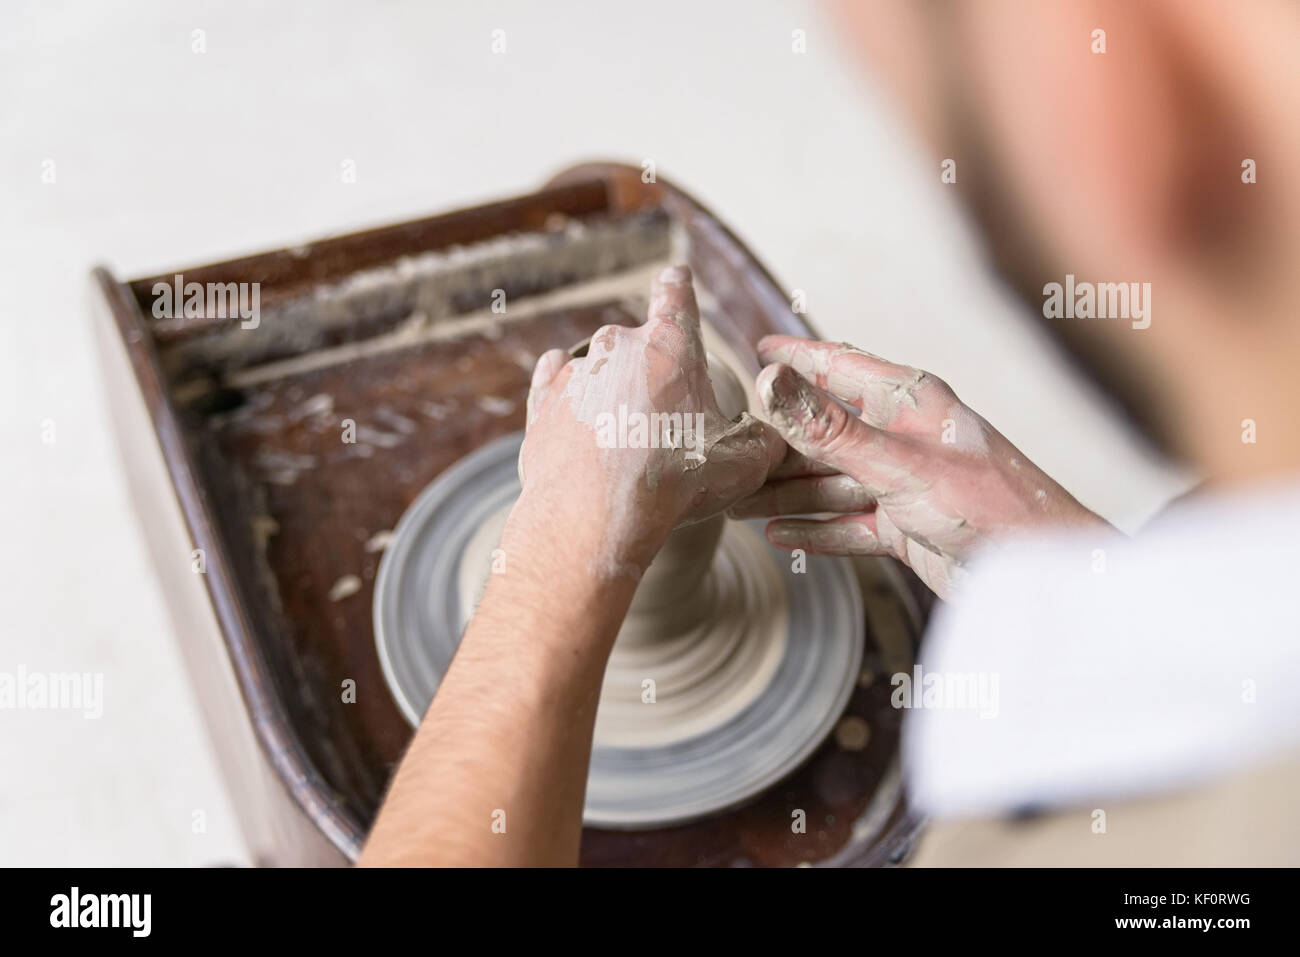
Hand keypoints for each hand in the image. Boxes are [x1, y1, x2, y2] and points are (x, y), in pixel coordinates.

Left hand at [512, 265, 785, 580]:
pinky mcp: (541, 405)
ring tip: (625, 442)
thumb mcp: (743, 463)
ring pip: (599, 370)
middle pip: (639, 344)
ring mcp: (574, 373)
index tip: (677, 284)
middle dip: (653, 375)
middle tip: (665, 424)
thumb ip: (762, 440)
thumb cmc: (672, 483)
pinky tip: (581, 422)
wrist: (594, 518)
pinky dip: (571, 401)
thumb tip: (766, 441)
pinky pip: (555, 385)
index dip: (679, 288)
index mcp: (670, 344)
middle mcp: (617, 345)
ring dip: (612, 394)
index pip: (676, 292)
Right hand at [730, 336, 1107, 597]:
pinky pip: (847, 525)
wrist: (1041, 572)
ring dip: (787, 494)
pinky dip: (815, 530)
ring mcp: (904, 484)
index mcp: (909, 402)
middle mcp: (903, 437)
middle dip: (777, 445)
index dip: (796, 358)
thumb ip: (830, 429)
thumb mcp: (897, 464)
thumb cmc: (993, 506)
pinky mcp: (907, 527)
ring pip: (830, 483)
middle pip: (825, 434)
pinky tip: (780, 534)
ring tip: (739, 502)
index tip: (757, 349)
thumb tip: (774, 382)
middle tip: (729, 450)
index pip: (839, 367)